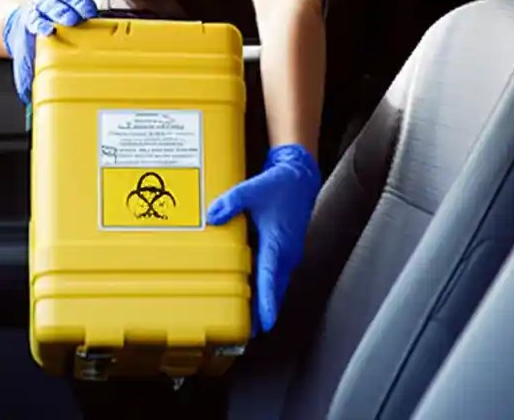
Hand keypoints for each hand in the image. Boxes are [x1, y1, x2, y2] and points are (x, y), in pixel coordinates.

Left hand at [2, 0, 97, 103]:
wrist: (22, 26)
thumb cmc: (28, 45)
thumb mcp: (24, 61)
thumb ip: (26, 78)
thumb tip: (29, 98)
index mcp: (30, 23)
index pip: (35, 21)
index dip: (41, 24)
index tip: (48, 31)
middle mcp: (41, 10)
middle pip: (51, 7)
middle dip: (61, 12)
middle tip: (71, 20)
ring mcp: (54, 2)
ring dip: (75, 5)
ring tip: (87, 13)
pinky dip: (83, 1)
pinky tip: (92, 9)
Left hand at [206, 144, 321, 332]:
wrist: (300, 178)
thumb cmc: (279, 185)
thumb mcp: (252, 189)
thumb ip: (231, 202)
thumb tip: (213, 216)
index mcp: (278, 242)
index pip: (271, 278)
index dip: (266, 302)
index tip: (265, 322)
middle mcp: (286, 253)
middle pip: (275, 290)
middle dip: (264, 312)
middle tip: (250, 334)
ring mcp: (289, 254)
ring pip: (278, 284)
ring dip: (267, 301)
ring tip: (253, 322)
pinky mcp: (286, 251)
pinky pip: (277, 275)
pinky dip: (269, 288)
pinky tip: (257, 294)